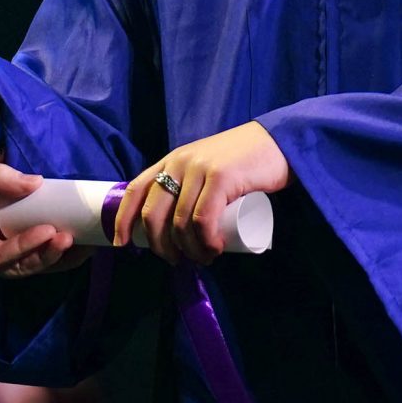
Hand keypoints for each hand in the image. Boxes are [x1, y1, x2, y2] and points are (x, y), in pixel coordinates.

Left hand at [0, 164, 75, 285]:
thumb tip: (40, 181)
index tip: (83, 210)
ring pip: (25, 257)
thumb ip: (0, 180)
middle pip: (34, 240)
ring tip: (71, 237)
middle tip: (90, 233)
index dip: (57, 213)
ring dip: (49, 248)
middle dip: (62, 239)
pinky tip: (45, 237)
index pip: (32, 213)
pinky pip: (4, 260)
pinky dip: (26, 250)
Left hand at [113, 121, 290, 266]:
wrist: (279, 142)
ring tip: (206, 257)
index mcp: (171, 160)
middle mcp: (179, 162)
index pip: (136, 190)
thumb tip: (175, 226)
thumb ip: (191, 183)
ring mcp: (200, 168)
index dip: (123, 219)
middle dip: (161, 246)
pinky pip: (202, 219)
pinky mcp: (221, 177)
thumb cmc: (243, 162)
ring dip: (190, 251)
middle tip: (179, 260)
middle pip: (154, 214)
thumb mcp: (206, 167)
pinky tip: (214, 248)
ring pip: (180, 223)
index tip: (122, 244)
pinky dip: (205, 241)